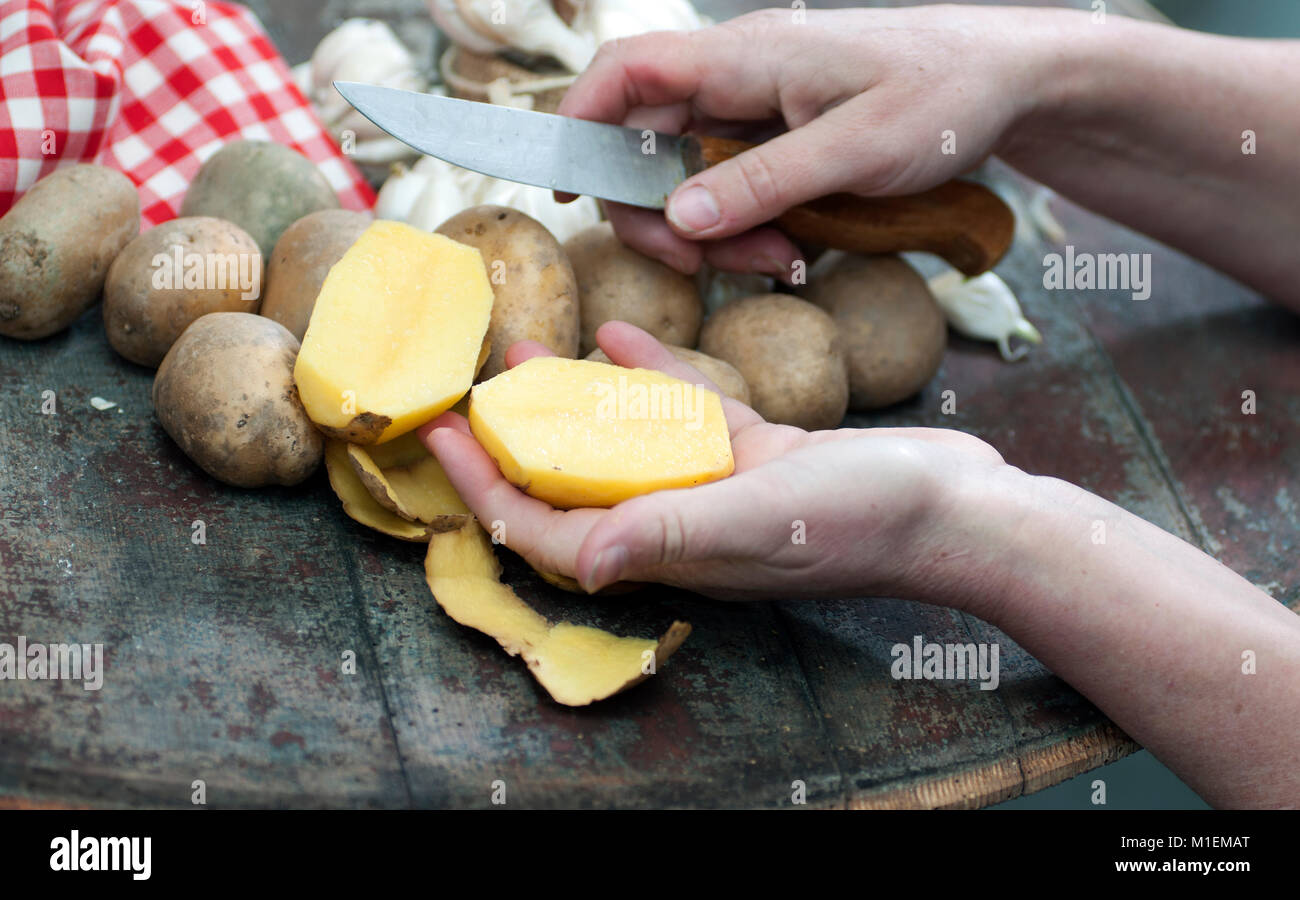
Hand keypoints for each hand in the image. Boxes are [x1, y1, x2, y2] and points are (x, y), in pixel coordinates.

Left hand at [419, 321, 1009, 600]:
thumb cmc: (867, 518)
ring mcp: (718, 487)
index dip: (489, 490)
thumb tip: (585, 562)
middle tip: (471, 389)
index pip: (551, 530)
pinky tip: (621, 332)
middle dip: (515, 441)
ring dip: (571, 402)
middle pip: (573, 484)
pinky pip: (685, 412)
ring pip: (622, 443)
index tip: (446, 437)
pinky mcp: (756, 454)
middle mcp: (682, 522)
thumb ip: (671, 533)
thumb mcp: (763, 518)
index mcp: (669, 547)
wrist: (957, 505)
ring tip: (528, 351)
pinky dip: (650, 375)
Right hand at [556, 5, 1056, 277]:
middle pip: (644, 144)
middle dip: (661, 214)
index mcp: (745, 56)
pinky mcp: (780, 141)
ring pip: (688, 179)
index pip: (625, 73)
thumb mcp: (859, 147)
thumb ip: (766, 182)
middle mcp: (738, 79)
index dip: (578, 124)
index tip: (566, 189)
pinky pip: (734, 191)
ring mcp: (758, 111)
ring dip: (716, 234)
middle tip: (706, 262)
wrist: (1010, 80)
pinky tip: (794, 248)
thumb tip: (678, 215)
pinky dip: (748, 229)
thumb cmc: (945, 92)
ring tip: (782, 259)